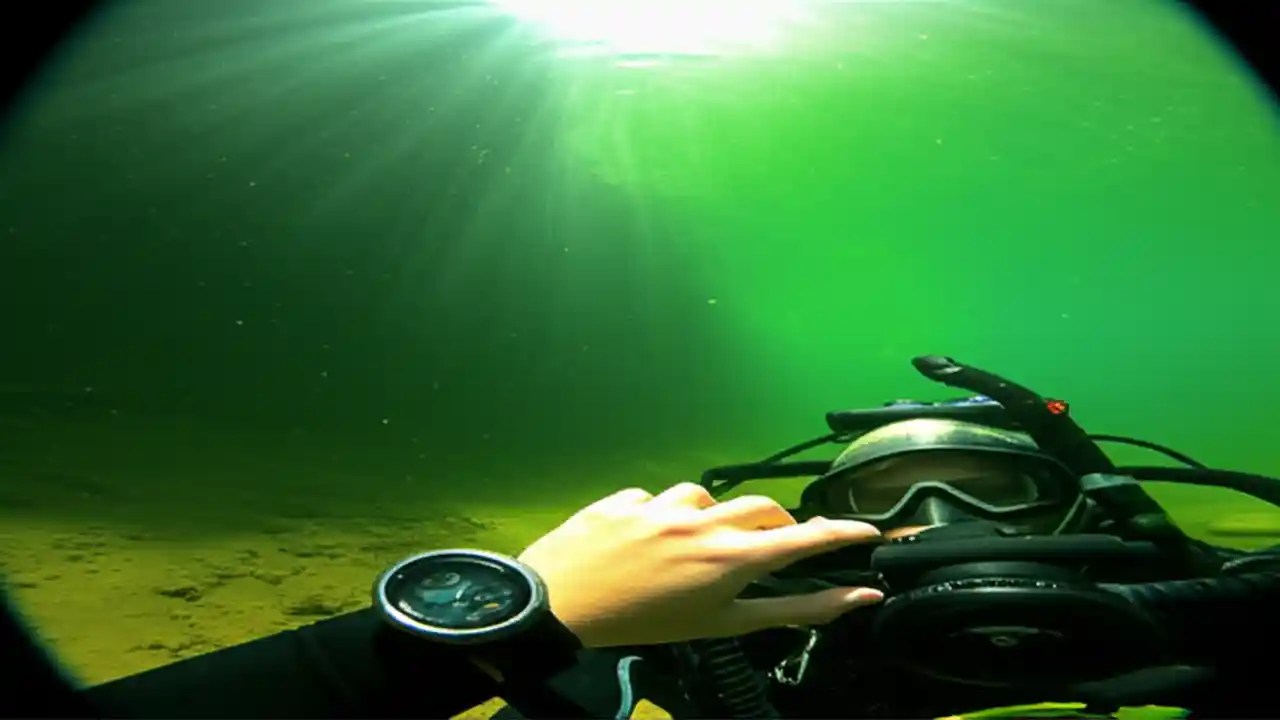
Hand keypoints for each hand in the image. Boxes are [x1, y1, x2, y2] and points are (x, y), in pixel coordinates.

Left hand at [518, 482, 883, 647]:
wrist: (559, 604)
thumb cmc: (646, 624)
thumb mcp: (723, 625)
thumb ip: (791, 609)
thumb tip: (855, 598)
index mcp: (731, 557)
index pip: (803, 536)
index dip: (841, 531)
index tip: (867, 529)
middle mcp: (703, 520)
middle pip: (761, 507)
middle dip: (773, 524)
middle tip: (767, 548)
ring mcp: (662, 503)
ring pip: (704, 500)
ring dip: (707, 522)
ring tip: (684, 555)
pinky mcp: (626, 497)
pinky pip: (656, 501)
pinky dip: (659, 520)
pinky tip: (640, 546)